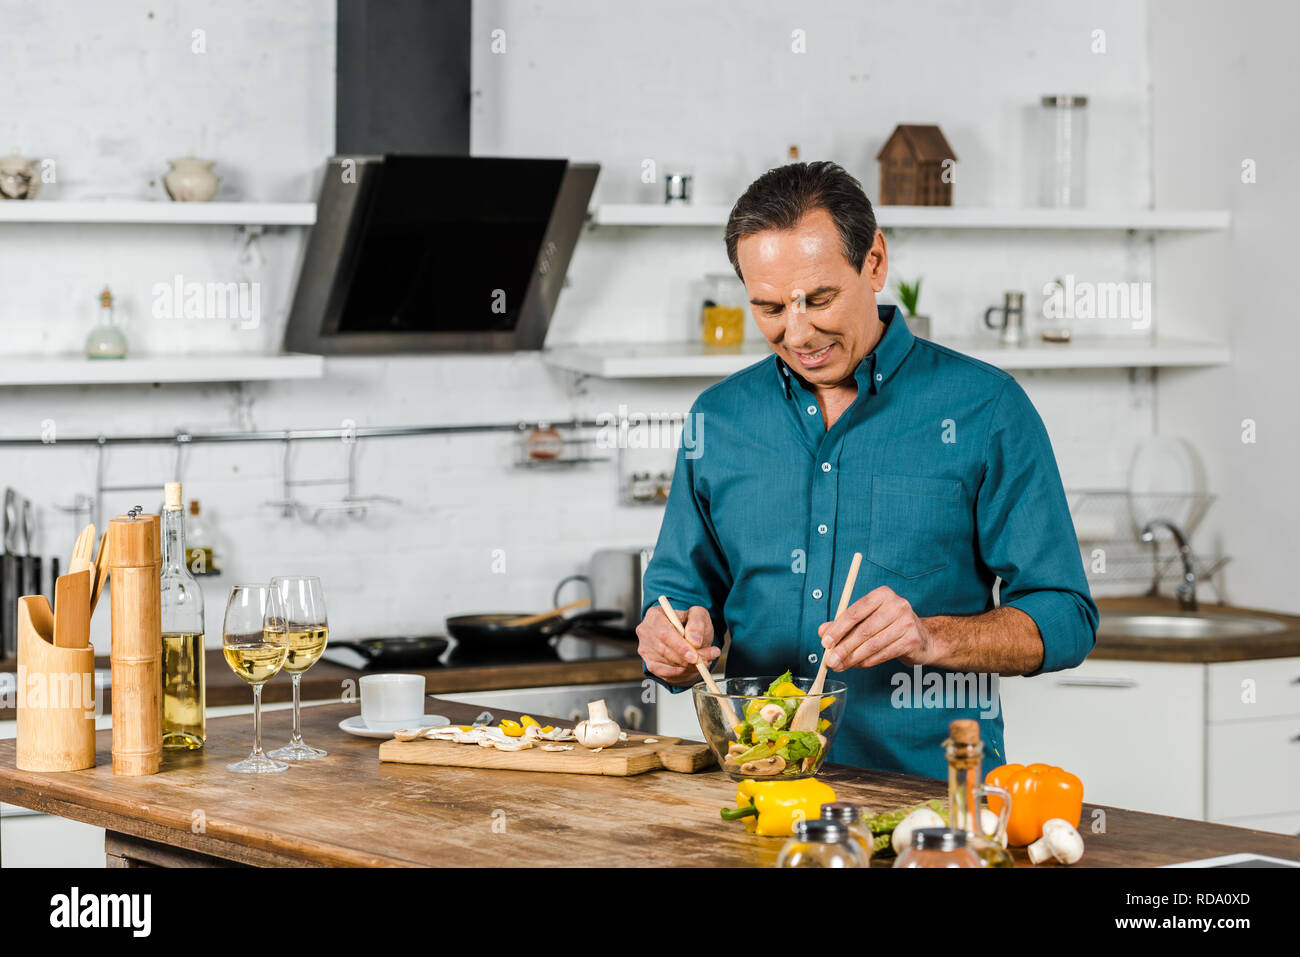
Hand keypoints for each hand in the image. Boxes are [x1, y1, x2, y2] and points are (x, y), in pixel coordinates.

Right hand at [636, 603, 718, 683]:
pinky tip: (695, 667)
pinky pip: (668, 675)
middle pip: (665, 651)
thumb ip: (697, 623)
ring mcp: (647, 651)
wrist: (688, 634)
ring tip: (705, 660)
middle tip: (708, 658)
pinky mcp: (651, 665)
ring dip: (690, 667)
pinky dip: (684, 674)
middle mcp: (646, 633)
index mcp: (654, 615)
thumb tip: (694, 640)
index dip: (679, 647)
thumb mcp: (699, 615)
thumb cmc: (690, 623)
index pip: (664, 633)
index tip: (694, 656)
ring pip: (668, 665)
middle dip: (688, 659)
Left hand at [817, 586, 940, 670]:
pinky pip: (884, 653)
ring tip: (841, 665)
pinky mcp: (911, 640)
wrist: (922, 638)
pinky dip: (868, 661)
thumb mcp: (866, 619)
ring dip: (853, 658)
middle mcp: (897, 605)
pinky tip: (858, 664)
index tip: (825, 642)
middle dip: (843, 647)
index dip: (838, 628)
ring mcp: (906, 622)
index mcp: (882, 594)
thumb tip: (823, 631)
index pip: (855, 612)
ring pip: (873, 644)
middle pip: (863, 630)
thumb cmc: (889, 626)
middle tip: (830, 660)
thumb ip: (843, 624)